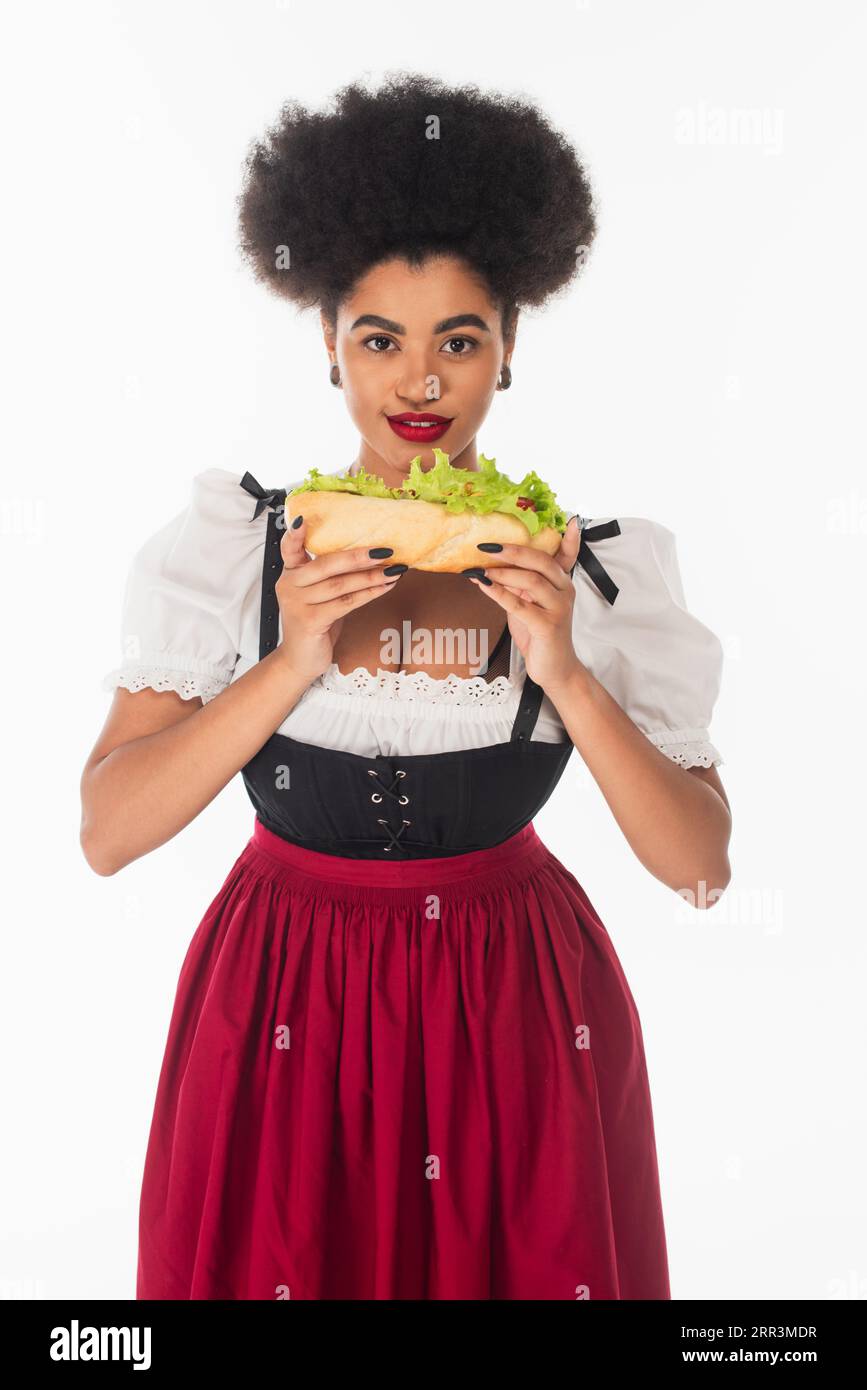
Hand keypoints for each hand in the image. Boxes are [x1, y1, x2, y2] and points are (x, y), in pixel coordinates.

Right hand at [274, 516, 404, 685]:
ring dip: (371, 577)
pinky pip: (345, 603)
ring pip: (340, 585)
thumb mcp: (317, 595)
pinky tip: (386, 588)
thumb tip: (369, 556)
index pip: (288, 548)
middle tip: (385, 551)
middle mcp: (289, 586)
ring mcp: (298, 604)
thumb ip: (330, 576)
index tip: (303, 519)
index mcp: (290, 574)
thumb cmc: (314, 623)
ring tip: (395, 570)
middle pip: (326, 564)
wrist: (299, 660)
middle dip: (358, 556)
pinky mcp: (310, 621)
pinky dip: (369, 594)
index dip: (294, 534)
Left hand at [466, 515, 584, 692]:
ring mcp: (558, 608)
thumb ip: (519, 583)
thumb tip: (491, 565)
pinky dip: (498, 593)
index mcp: (562, 582)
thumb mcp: (530, 603)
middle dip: (513, 550)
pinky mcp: (547, 626)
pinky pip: (520, 605)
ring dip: (502, 572)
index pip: (568, 554)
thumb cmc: (540, 634)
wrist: (555, 669)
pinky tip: (483, 585)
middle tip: (487, 545)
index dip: (569, 537)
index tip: (570, 518)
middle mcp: (564, 591)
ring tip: (479, 568)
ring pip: (531, 580)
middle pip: (542, 561)